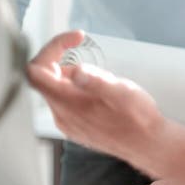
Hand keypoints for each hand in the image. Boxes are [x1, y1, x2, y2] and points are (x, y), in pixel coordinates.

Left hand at [27, 31, 165, 167]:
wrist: (148, 145)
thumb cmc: (138, 119)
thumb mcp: (122, 92)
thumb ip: (96, 81)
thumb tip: (75, 70)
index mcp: (68, 104)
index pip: (36, 71)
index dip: (52, 48)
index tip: (75, 40)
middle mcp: (61, 114)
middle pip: (44, 78)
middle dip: (63, 57)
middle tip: (88, 52)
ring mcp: (67, 121)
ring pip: (56, 88)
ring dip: (72, 73)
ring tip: (103, 77)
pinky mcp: (76, 125)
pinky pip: (66, 99)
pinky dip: (77, 86)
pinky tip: (100, 90)